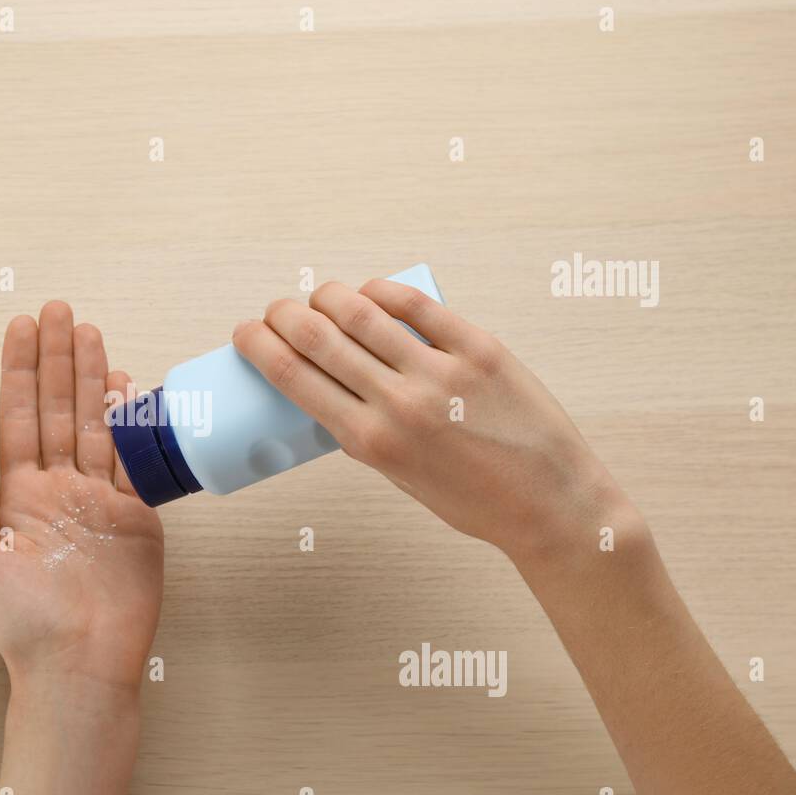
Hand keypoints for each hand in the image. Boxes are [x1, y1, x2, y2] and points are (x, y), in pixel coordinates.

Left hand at [0, 300, 163, 695]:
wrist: (78, 662)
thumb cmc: (21, 621)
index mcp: (19, 494)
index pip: (19, 417)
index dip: (21, 371)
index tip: (22, 327)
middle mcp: (58, 487)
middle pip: (59, 408)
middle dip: (57, 358)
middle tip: (58, 308)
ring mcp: (99, 497)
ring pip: (95, 422)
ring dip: (91, 376)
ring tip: (88, 331)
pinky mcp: (136, 515)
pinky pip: (132, 458)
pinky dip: (130, 420)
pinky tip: (125, 384)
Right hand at [232, 279, 633, 562]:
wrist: (550, 505)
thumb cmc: (474, 501)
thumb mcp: (399, 478)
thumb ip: (366, 433)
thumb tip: (339, 384)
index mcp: (369, 442)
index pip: (292, 376)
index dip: (257, 344)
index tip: (245, 333)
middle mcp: (398, 403)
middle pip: (316, 337)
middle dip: (281, 314)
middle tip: (275, 312)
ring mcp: (440, 372)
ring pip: (360, 311)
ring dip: (325, 296)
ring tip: (318, 297)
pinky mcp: (479, 349)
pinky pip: (417, 305)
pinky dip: (381, 289)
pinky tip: (368, 290)